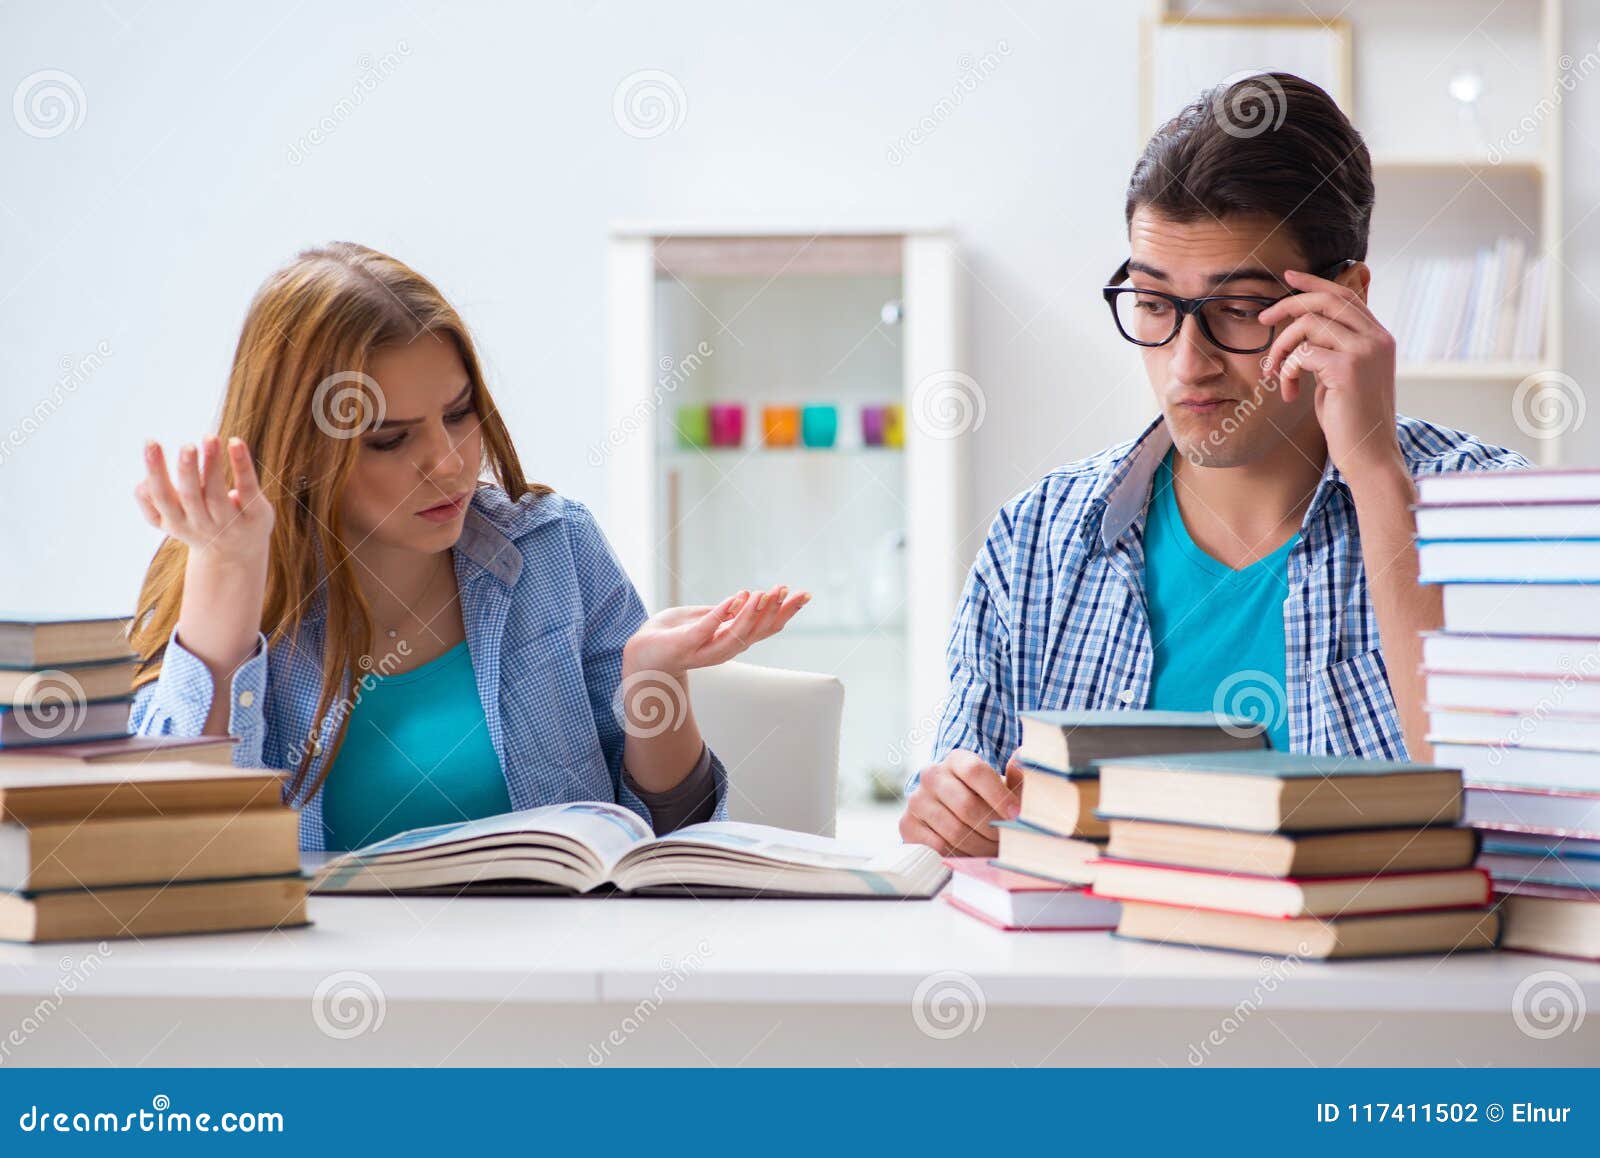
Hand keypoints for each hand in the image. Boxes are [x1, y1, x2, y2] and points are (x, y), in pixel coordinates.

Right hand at [134, 434, 274, 567]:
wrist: (237, 555)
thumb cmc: (198, 523)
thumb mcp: (172, 518)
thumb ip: (153, 501)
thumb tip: (143, 482)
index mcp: (176, 522)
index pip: (160, 497)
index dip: (155, 471)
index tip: (150, 442)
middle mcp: (201, 524)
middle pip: (190, 497)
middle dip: (187, 470)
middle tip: (187, 446)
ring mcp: (229, 522)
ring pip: (218, 494)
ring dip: (213, 464)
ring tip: (210, 438)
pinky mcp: (255, 516)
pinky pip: (248, 489)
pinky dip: (241, 466)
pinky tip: (236, 443)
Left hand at [622, 585, 808, 679]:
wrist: (642, 653)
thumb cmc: (673, 634)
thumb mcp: (704, 618)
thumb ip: (725, 613)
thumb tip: (750, 597)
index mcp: (731, 639)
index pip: (766, 627)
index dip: (786, 612)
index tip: (805, 595)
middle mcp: (724, 648)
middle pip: (759, 632)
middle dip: (777, 611)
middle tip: (791, 591)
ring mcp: (705, 648)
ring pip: (738, 634)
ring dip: (753, 613)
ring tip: (765, 593)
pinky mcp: (686, 644)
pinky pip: (707, 628)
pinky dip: (722, 613)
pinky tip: (736, 597)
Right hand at [899, 749, 1022, 856]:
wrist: (954, 817)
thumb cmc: (987, 801)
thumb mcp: (1004, 788)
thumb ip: (1017, 776)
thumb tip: (1022, 757)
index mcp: (956, 759)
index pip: (976, 771)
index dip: (998, 795)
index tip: (1016, 814)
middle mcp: (931, 774)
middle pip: (966, 805)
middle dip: (991, 827)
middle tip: (1006, 839)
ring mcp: (916, 800)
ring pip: (954, 829)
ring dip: (979, 845)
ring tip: (992, 849)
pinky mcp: (907, 824)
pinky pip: (938, 846)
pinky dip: (959, 855)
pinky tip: (971, 853)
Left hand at [1258, 267, 1404, 482]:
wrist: (1370, 456)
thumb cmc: (1351, 421)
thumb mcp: (1341, 377)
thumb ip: (1331, 350)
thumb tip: (1301, 331)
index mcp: (1378, 337)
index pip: (1345, 296)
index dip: (1315, 283)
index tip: (1287, 276)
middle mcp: (1377, 338)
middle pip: (1326, 301)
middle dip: (1288, 305)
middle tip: (1262, 320)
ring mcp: (1365, 351)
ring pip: (1308, 325)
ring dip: (1282, 348)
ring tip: (1276, 374)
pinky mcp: (1348, 369)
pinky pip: (1302, 354)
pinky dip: (1288, 371)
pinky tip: (1290, 393)